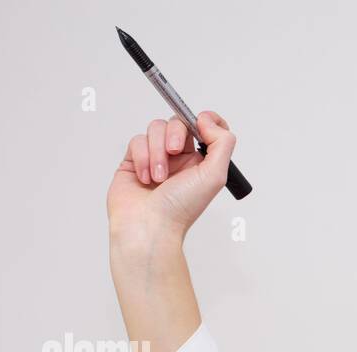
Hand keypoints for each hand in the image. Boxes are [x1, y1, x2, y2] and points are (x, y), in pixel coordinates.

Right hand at [107, 110, 236, 250]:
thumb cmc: (181, 209)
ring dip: (157, 151)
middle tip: (174, 152)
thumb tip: (208, 120)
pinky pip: (137, 140)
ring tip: (158, 177)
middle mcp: (180, 159)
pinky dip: (142, 157)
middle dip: (175, 134)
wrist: (149, 226)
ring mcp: (156, 158)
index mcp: (201, 162)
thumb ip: (222, 144)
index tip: (201, 122)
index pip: (206, 128)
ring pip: (156, 129)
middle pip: (177, 122)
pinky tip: (145, 178)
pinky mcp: (134, 160)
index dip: (205, 120)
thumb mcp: (215, 176)